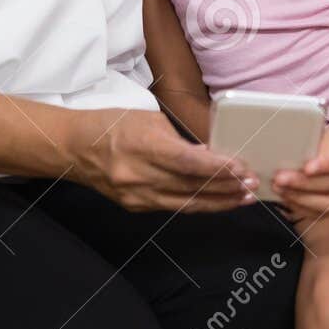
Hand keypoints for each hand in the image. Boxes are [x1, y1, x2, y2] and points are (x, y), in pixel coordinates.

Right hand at [67, 108, 257, 212]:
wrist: (75, 148)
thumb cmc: (113, 126)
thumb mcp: (150, 121)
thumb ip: (181, 141)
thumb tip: (211, 155)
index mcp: (143, 146)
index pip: (189, 162)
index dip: (219, 168)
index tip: (242, 169)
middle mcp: (139, 175)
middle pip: (192, 186)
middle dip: (227, 188)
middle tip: (253, 185)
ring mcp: (137, 195)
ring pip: (186, 204)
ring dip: (219, 202)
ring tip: (244, 198)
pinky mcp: (136, 206)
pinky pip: (174, 207)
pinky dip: (198, 204)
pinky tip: (217, 201)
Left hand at [272, 125, 328, 222]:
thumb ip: (318, 148)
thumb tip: (294, 160)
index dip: (325, 165)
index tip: (306, 168)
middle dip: (304, 184)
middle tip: (281, 179)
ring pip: (327, 203)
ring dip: (300, 198)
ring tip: (280, 189)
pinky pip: (322, 213)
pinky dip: (302, 207)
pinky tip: (287, 198)